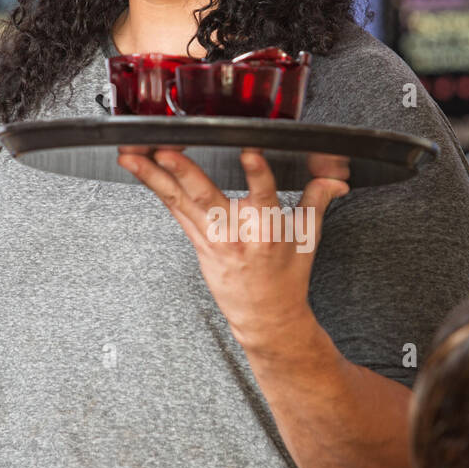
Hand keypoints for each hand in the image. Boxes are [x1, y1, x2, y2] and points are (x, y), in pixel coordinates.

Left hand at [116, 147, 347, 348]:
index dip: (257, 175)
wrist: (265, 317)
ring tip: (131, 155)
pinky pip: (173, 209)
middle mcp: (235, 233)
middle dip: (183, 172)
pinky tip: (139, 170)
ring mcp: (212, 239)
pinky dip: (156, 188)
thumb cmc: (287, 276)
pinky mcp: (197, 242)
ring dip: (153, 177)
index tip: (250, 153)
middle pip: (206, 197)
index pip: (264, 196)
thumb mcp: (308, 237)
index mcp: (267, 229)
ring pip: (179, 201)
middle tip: (163, 150)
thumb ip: (317, 200)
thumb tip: (337, 179)